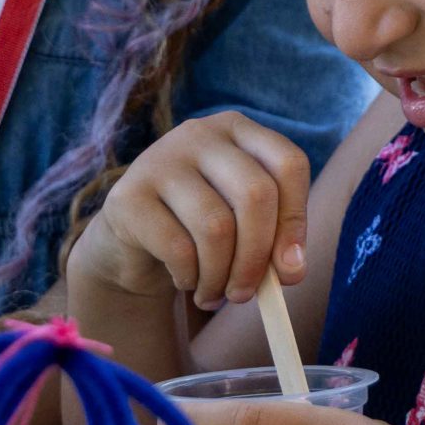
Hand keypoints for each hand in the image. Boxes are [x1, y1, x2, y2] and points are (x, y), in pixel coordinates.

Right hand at [68, 112, 310, 310]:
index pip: (288, 163)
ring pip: (216, 227)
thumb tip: (292, 270)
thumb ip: (274, 241)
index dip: (295, 220)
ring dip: (222, 276)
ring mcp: (161, 159)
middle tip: (248, 295)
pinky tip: (186, 281)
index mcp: (238, 130)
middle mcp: (200, 134)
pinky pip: (178, 248)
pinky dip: (190, 277)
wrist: (131, 238)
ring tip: (215, 294)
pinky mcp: (129, 195)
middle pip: (255, 194)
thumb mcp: (242, 223)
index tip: (290, 268)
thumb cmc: (199, 227)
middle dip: (257, 257)